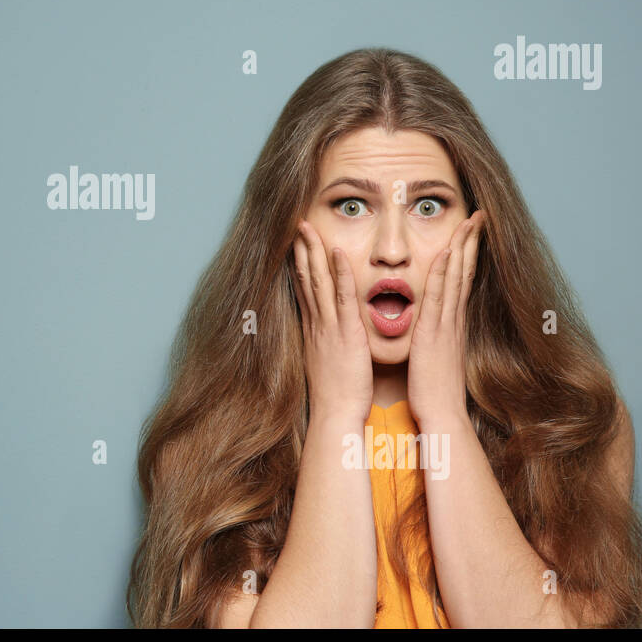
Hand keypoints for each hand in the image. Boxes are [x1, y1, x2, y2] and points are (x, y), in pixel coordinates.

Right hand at [291, 219, 373, 424]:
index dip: (300, 265)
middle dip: (301, 250)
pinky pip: (343, 298)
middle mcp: (316, 325)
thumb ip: (330, 346)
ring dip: (313, 252)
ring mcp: (328, 328)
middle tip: (297, 224)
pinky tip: (337, 252)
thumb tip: (331, 339)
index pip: (304, 291)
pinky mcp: (345, 334)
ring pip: (318, 282)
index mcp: (314, 331)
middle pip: (305, 279)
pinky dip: (339, 273)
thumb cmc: (339, 396)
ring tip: (307, 227)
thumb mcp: (330, 365)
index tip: (296, 244)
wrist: (336, 417)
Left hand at [406, 209, 485, 430]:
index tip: (470, 232)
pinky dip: (444, 273)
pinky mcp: (434, 333)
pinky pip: (439, 297)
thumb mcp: (435, 357)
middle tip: (478, 214)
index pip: (461, 281)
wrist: (440, 416)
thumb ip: (435, 339)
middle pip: (465, 272)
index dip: (466, 255)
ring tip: (468, 220)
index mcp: (451, 324)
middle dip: (471, 241)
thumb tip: (434, 329)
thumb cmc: (433, 391)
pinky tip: (445, 252)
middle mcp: (454, 320)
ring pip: (456, 277)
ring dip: (462, 247)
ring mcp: (447, 325)